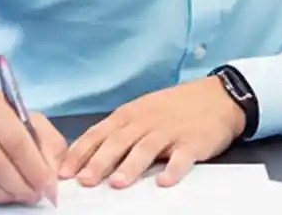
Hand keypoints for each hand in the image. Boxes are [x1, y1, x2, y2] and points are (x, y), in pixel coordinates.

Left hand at [60, 76, 246, 188]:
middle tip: (84, 181)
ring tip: (117, 183)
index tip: (65, 171)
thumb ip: (118, 132)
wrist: (216, 97)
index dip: (81, 152)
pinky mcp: (193, 142)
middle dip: (99, 162)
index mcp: (129, 115)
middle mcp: (145, 121)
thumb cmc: (172, 108)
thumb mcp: (141, 112)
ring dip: (130, 166)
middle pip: (118, 142)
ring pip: (146, 148)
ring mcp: (169, 131)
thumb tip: (87, 155)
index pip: (98, 133)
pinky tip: (164, 181)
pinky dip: (173, 169)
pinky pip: (182, 157)